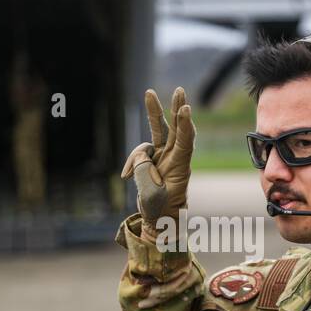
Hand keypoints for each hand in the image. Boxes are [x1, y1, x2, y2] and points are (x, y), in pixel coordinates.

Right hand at [121, 87, 195, 233]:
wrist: (158, 220)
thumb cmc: (159, 210)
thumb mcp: (150, 193)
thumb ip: (144, 170)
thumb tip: (140, 156)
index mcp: (180, 167)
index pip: (185, 142)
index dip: (184, 125)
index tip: (184, 109)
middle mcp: (175, 158)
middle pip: (176, 128)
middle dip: (176, 107)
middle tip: (179, 90)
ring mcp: (164, 156)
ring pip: (159, 130)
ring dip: (155, 111)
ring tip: (149, 92)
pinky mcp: (153, 158)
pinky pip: (140, 152)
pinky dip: (132, 161)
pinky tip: (126, 176)